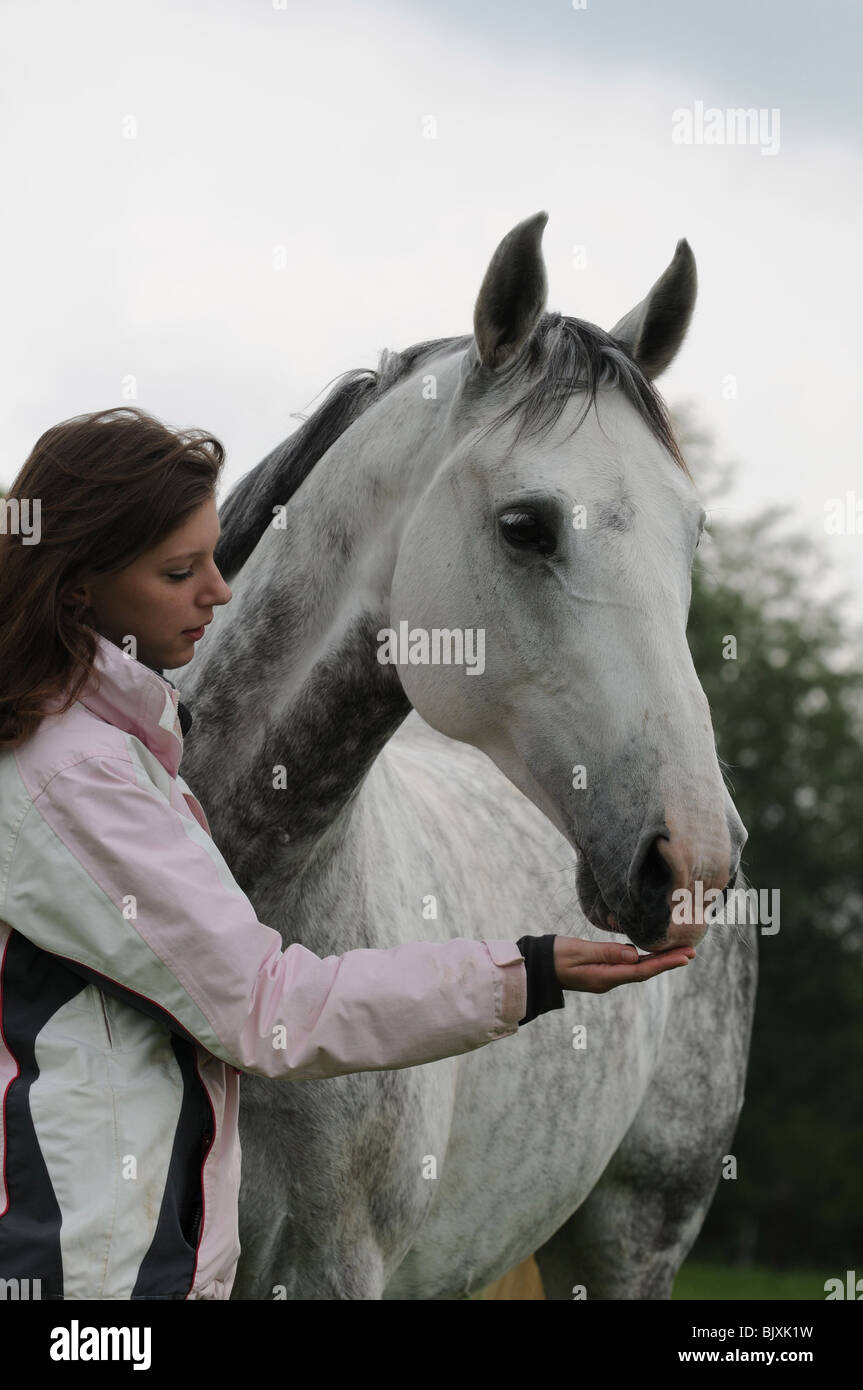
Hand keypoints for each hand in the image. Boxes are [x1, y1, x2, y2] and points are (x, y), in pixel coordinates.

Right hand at [553, 936, 695, 993]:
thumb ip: (606, 952)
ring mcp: (605, 977)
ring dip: (658, 960)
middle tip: (691, 951)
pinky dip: (643, 959)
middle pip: (645, 970)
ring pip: (638, 968)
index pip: (643, 970)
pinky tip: (651, 952)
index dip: (665, 963)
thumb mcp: (579, 952)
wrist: (536, 967)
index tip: (686, 956)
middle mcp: (609, 979)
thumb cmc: (555, 956)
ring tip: (678, 951)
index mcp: (606, 976)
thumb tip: (633, 954)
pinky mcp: (601, 971)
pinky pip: (627, 965)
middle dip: (668, 961)